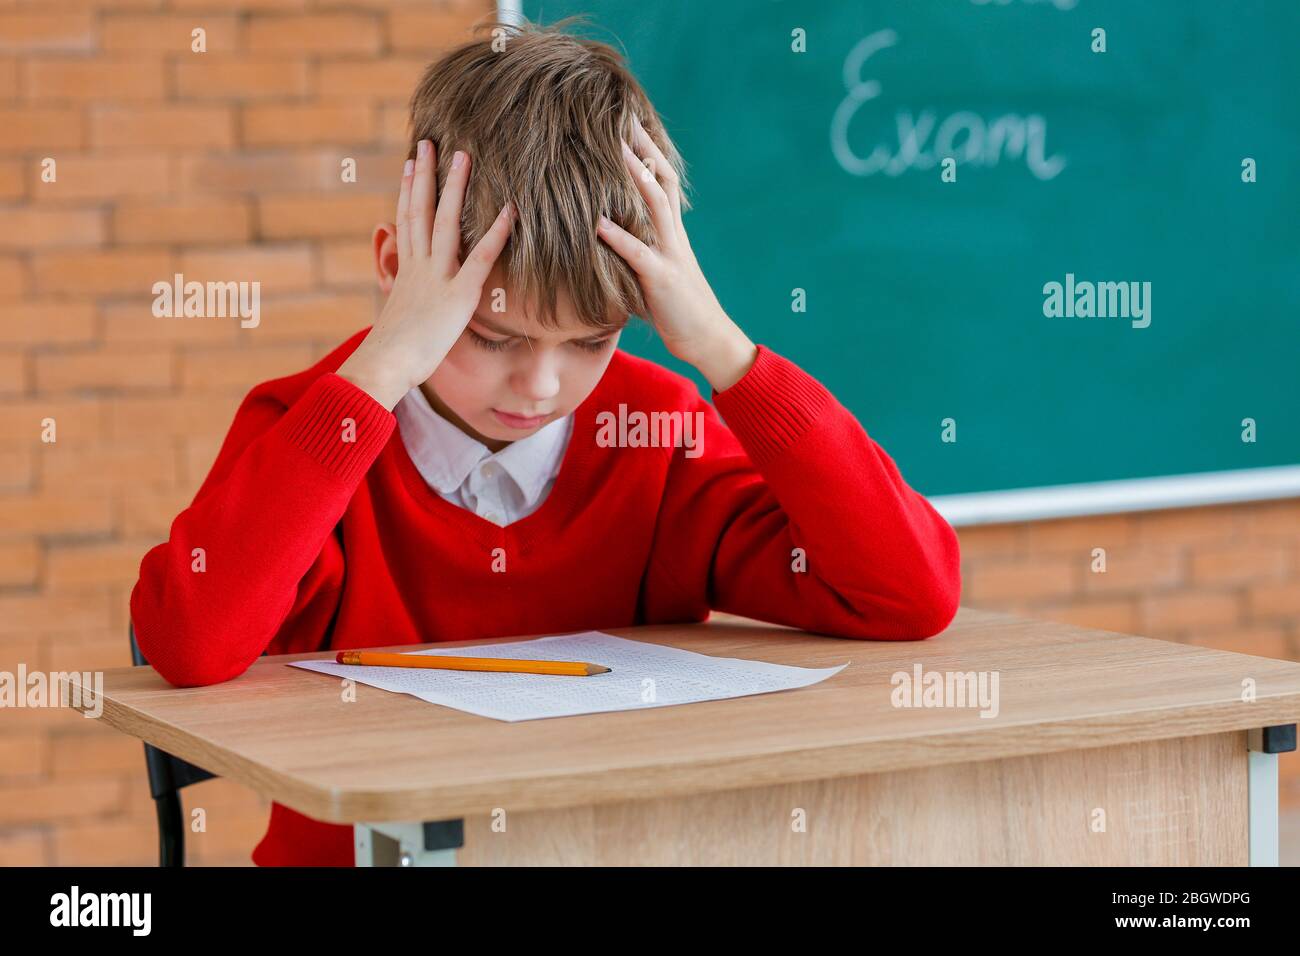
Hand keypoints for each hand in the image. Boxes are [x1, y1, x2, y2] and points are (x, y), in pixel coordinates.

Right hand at [336, 138, 514, 409]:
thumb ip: (397, 289)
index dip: (410, 190)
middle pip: (422, 210)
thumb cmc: (391, 350)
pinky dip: (496, 233)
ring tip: (465, 155)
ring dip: (456, 188)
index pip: (407, 221)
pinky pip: (480, 258)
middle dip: (428, 174)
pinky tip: (510, 211)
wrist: (385, 365)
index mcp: (405, 271)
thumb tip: (390, 277)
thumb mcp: (393, 313)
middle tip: (432, 142)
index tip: (413, 163)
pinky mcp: (458, 296)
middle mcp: (419, 266)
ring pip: (446, 222)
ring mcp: (437, 278)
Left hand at [596, 114, 756, 391]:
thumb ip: (636, 248)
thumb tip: (607, 233)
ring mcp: (669, 254)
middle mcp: (672, 235)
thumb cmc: (676, 308)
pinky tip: (597, 222)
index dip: (647, 149)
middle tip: (621, 114)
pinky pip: (638, 253)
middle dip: (641, 146)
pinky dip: (618, 236)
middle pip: (659, 179)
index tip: (628, 121)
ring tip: (611, 148)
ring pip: (653, 205)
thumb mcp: (655, 270)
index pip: (661, 179)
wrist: (707, 338)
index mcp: (671, 231)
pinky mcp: (661, 279)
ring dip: (633, 175)